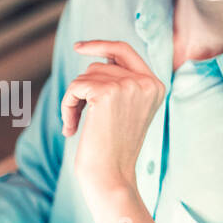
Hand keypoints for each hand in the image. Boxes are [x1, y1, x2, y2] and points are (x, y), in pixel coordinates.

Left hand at [61, 39, 163, 200]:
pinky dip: (67, 107)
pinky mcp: (107, 93)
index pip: (125, 50)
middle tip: (78, 119)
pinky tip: (72, 128)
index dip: (101, 45)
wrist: (111, 178)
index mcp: (155, 85)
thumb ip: (119, 82)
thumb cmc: (113, 150)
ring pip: (84, 77)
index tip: (79, 47)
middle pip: (99, 66)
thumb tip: (98, 56)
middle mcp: (146, 82)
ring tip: (76, 125)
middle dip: (83, 90)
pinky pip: (74, 88)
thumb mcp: (124, 111)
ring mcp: (128, 85)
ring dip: (74, 101)